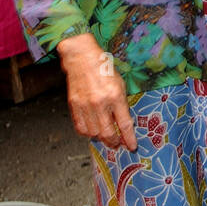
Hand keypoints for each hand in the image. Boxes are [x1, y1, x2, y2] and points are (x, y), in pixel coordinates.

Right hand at [58, 33, 135, 150]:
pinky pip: (81, 128)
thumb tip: (123, 124)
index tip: (132, 147)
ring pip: (94, 134)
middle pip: (108, 134)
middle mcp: (100, 103)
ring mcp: (85, 105)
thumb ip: (122, 104)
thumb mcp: (120, 84)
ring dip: (101, 138)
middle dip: (114, 143)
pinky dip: (87, 133)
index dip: (129, 139)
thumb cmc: (103, 69)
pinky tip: (92, 130)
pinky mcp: (74, 106)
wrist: (82, 58)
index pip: (125, 124)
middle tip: (117, 144)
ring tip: (105, 136)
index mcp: (115, 96)